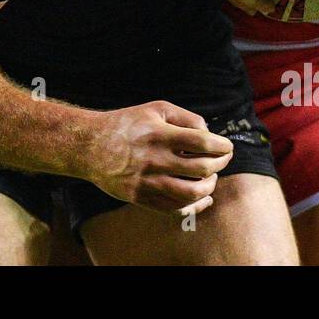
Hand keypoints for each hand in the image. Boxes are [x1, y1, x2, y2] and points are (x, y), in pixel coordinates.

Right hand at [86, 100, 234, 215]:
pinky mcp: (141, 197)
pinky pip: (174, 208)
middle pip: (201, 169)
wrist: (90, 146)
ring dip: (210, 187)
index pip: (202, 143)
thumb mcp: (155, 109)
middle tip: (223, 159)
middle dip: (220, 164)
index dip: (221, 146)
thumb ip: (185, 117)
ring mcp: (147, 181)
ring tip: (212, 177)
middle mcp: (154, 159)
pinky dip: (195, 206)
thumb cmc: (126, 124)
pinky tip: (203, 198)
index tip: (227, 146)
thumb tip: (209, 133)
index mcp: (158, 134)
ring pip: (191, 193)